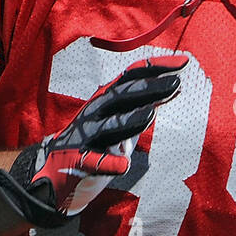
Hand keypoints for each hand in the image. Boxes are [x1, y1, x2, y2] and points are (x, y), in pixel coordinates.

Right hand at [0, 55, 185, 228]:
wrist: (52, 173)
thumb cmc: (93, 143)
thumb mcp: (119, 120)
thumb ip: (145, 105)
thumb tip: (174, 87)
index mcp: (105, 101)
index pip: (131, 77)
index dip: (155, 68)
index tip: (183, 62)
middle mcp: (95, 114)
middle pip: (122, 97)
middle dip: (148, 89)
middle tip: (175, 83)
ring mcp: (85, 137)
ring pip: (109, 126)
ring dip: (129, 120)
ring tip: (150, 115)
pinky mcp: (77, 163)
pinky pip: (93, 162)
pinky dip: (107, 164)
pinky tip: (123, 166)